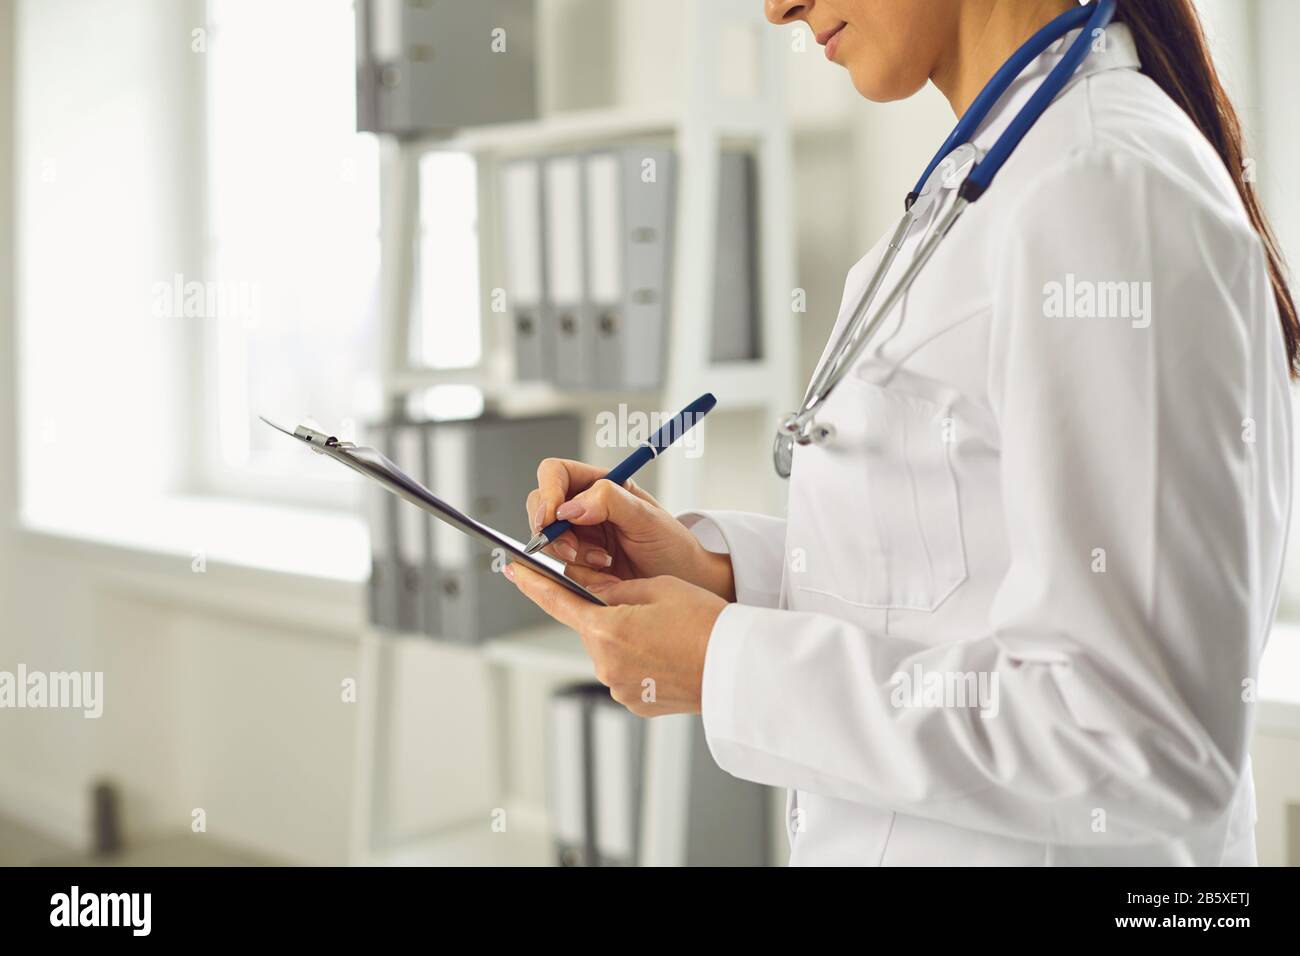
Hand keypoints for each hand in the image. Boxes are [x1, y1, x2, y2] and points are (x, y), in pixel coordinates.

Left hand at [504, 562, 726, 715]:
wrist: (738, 668)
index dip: (533, 584)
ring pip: (610, 650)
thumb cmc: (706, 624)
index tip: (515, 571)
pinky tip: (668, 656)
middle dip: (610, 614)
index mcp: (606, 630)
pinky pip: (626, 673)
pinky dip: (640, 661)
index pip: (557, 602)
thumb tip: (594, 590)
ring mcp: (619, 687)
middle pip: (592, 628)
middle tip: (649, 608)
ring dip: (628, 638)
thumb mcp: (657, 588)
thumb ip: (615, 589)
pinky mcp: (635, 702)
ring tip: (667, 635)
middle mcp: (605, 663)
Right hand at [525, 458, 734, 599]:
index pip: (556, 473)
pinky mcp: (579, 564)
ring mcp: (580, 536)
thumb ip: (609, 502)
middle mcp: (585, 508)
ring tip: (604, 562)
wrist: (683, 583)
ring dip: (570, 553)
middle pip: (540, 506)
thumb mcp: (647, 519)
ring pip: (547, 539)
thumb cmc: (672, 546)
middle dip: (552, 529)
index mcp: (601, 485)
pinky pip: (559, 566)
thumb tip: (569, 507)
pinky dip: (577, 572)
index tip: (552, 517)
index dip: (547, 492)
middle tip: (571, 548)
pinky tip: (603, 574)